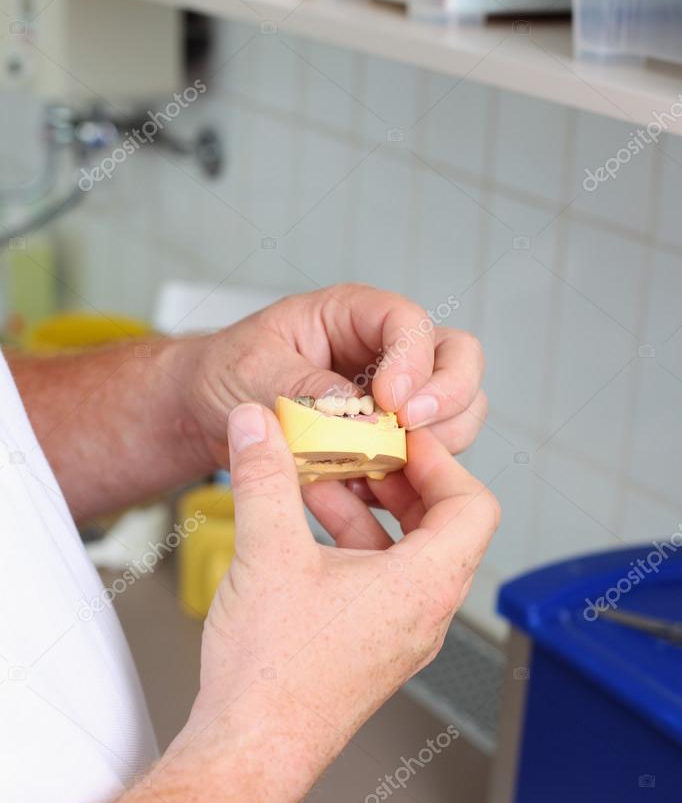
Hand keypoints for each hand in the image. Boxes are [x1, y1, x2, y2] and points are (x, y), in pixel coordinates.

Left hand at [182, 283, 485, 467]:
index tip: (389, 400)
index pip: (410, 323)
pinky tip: (363, 487)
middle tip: (410, 429)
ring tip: (382, 463)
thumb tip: (367, 421)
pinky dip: (408, 478)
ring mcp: (395, 398)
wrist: (204, 415)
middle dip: (447, 398)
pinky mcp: (389, 441)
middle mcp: (386, 352)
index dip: (412, 361)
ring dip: (434, 443)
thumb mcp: (255, 372)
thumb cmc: (224, 374)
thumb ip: (310, 392)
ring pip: (455, 413)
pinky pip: (428, 459)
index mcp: (353, 315)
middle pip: (459, 360)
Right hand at [183, 403, 498, 800]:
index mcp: (425, 586)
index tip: (400, 437)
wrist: (250, 752)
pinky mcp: (369, 645)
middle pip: (440, 524)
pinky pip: (377, 577)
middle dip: (397, 479)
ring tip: (320, 480)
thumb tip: (257, 427)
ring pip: (404, 550)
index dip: (440, 461)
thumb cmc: (274, 676)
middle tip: (360, 451)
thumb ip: (265, 479)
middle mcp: (424, 611)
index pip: (472, 505)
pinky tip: (303, 526)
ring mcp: (398, 632)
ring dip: (367, 509)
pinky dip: (351, 542)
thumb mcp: (268, 554)